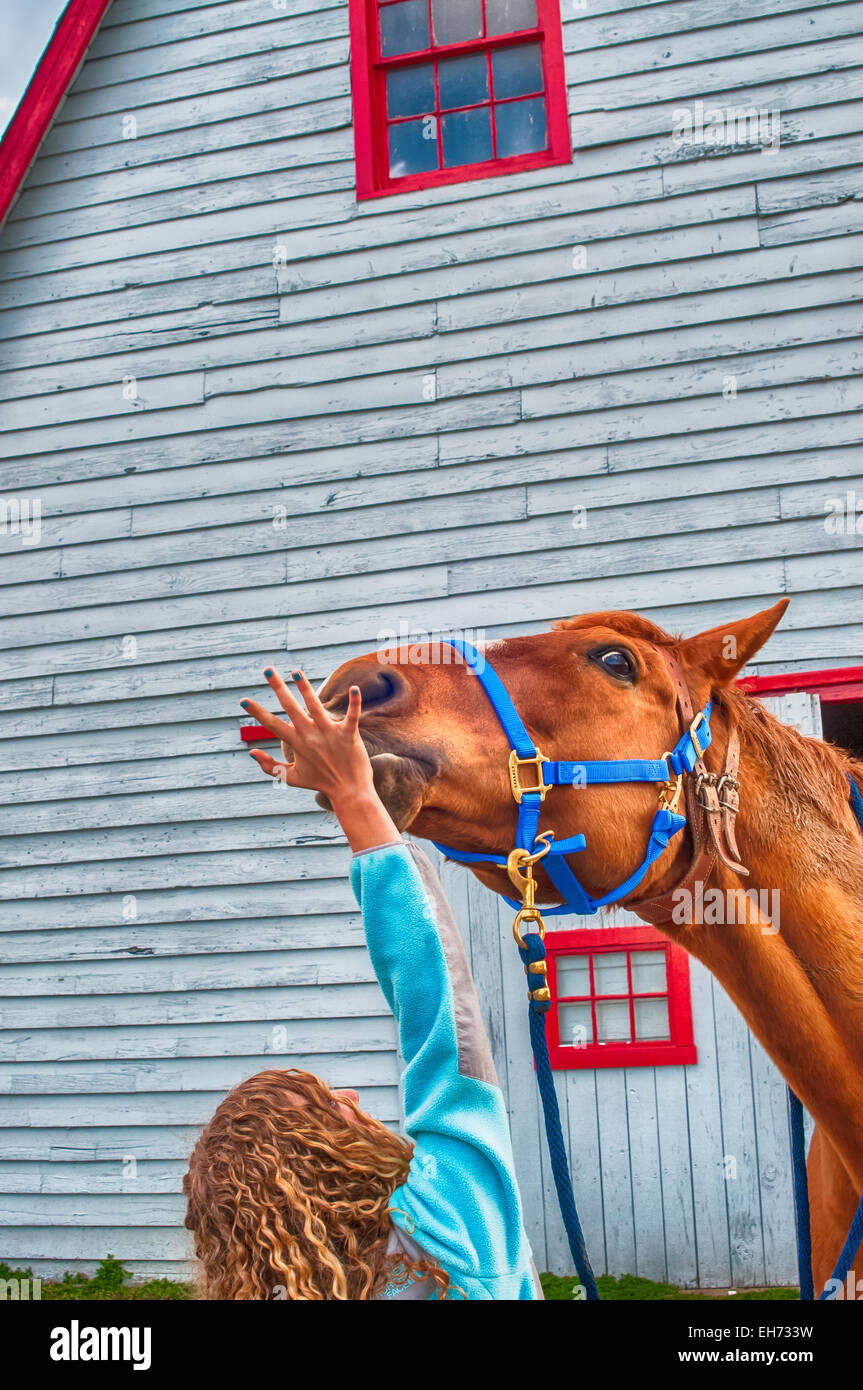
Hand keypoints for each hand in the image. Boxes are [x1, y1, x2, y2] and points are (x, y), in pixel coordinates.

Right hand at [242, 668, 373, 810]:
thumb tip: (252, 753)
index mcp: (296, 743)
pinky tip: (354, 688)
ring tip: (296, 672)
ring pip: (315, 706)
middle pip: (290, 707)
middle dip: (278, 687)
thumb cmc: (321, 782)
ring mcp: (329, 733)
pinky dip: (354, 702)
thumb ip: (270, 766)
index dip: (257, 712)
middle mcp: (310, 735)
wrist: (350, 792)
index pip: (272, 724)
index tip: (243, 700)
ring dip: (305, 688)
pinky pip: (352, 715)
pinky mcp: (349, 734)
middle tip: (268, 670)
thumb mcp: (291, 777)